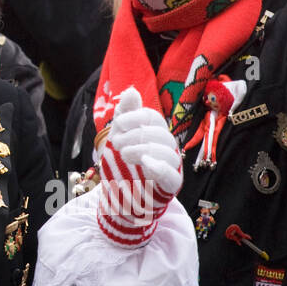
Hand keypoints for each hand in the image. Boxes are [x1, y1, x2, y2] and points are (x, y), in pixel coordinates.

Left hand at [96, 88, 182, 247]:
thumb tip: (131, 90)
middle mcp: (166, 146)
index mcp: (155, 132)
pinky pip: (171, 173)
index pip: (152, 117)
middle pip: (158, 132)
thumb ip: (125, 114)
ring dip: (140, 149)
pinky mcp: (170, 184)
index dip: (134, 117)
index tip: (117, 125)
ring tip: (124, 155)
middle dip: (133, 135)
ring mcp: (170, 164)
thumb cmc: (123, 163)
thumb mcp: (119, 136)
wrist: (120, 194)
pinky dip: (159, 167)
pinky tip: (146, 163)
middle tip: (116, 143)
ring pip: (165, 150)